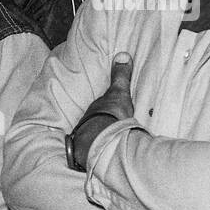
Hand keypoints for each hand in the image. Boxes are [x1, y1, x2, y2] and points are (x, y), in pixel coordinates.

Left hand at [71, 52, 134, 170]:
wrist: (102, 140)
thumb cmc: (111, 115)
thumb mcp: (119, 93)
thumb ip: (121, 76)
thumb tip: (122, 55)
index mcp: (95, 109)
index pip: (99, 107)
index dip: (103, 108)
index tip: (107, 111)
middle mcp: (87, 123)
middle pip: (94, 122)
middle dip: (99, 123)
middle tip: (108, 127)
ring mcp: (87, 138)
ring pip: (92, 136)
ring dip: (99, 138)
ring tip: (107, 141)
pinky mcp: (90, 153)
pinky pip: (95, 149)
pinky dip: (100, 150)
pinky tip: (105, 154)